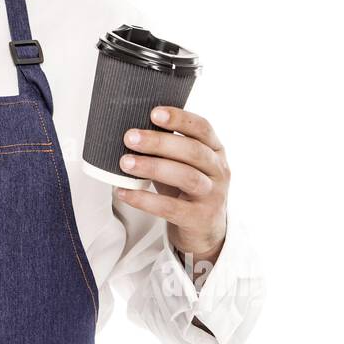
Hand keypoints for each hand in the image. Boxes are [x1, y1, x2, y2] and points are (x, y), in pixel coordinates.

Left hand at [114, 106, 229, 259]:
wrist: (205, 230)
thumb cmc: (187, 189)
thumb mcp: (184, 164)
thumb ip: (168, 147)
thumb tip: (131, 131)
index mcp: (215, 150)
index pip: (203, 128)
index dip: (179, 119)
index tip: (154, 113)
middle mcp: (219, 170)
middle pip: (192, 151)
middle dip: (159, 142)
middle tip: (130, 137)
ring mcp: (212, 195)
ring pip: (186, 177)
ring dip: (153, 167)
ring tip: (125, 163)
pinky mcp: (199, 218)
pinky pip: (171, 208)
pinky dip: (145, 200)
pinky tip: (124, 192)